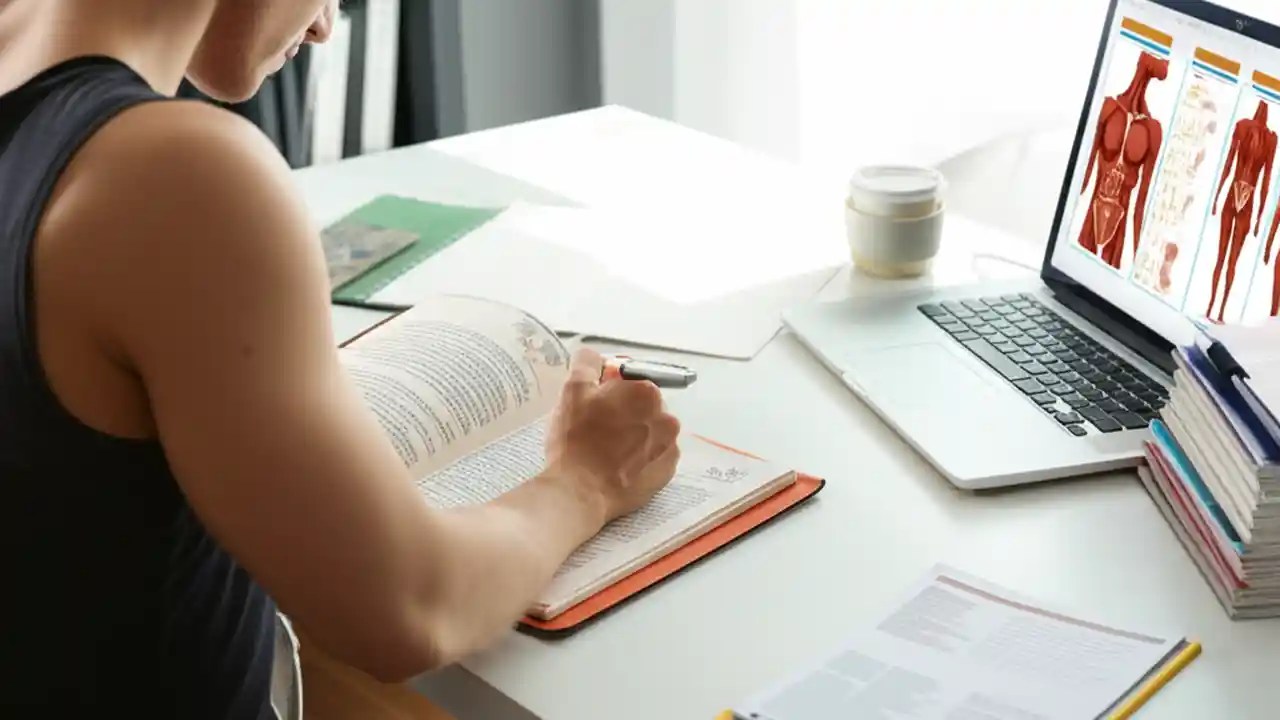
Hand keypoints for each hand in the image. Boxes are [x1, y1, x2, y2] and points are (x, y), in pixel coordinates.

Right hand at [545, 348, 680, 523]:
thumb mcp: (572, 390)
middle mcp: (667, 417)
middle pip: (643, 407)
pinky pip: (654, 457)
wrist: (579, 492)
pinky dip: (640, 459)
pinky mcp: (667, 473)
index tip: (594, 408)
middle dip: (625, 414)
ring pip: (650, 432)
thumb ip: (587, 363)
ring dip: (634, 436)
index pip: (630, 382)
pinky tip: (619, 466)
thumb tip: (595, 356)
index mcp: (646, 392)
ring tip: (607, 452)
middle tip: (597, 430)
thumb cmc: (575, 440)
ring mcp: (670, 447)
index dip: (610, 393)